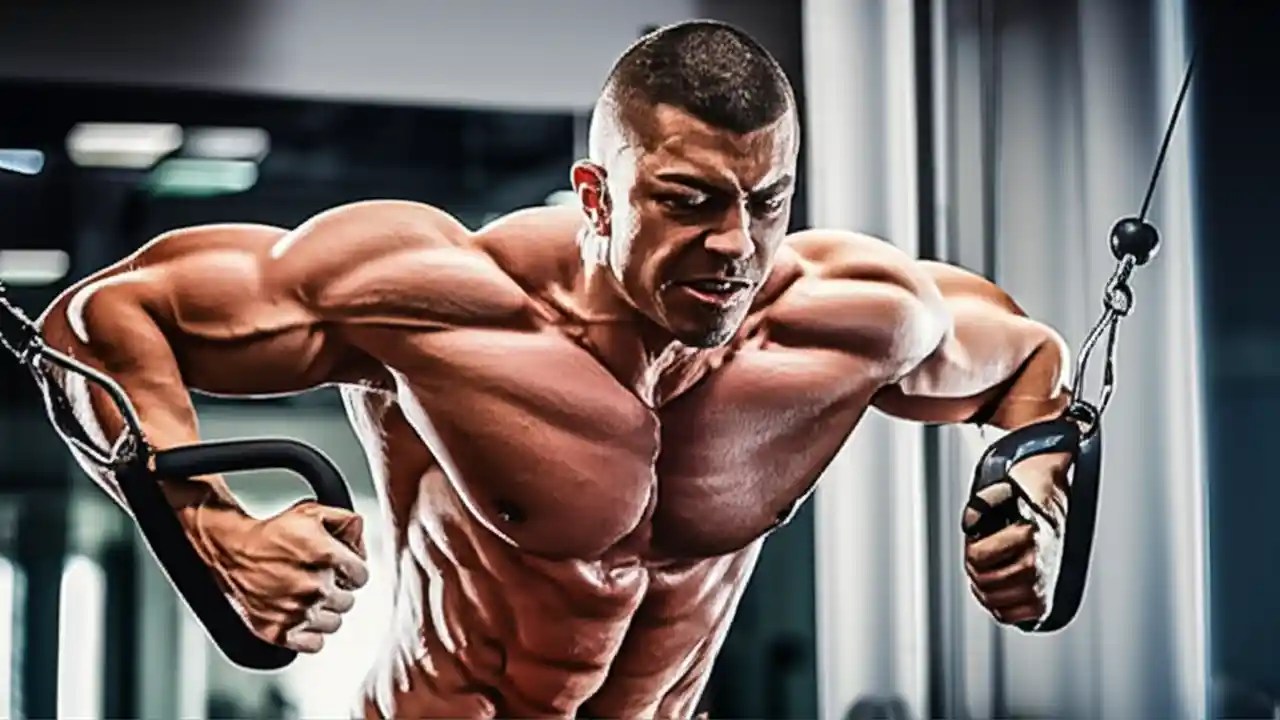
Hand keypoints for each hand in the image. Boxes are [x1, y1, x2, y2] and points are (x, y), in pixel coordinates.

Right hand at [192, 499, 369, 652]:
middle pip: (348, 601)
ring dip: (325, 612)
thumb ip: (348, 522)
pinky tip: (301, 617)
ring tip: (308, 597)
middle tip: (318, 580)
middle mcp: (314, 587)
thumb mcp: (313, 513)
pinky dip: (310, 633)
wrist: (232, 550)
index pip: (361, 577)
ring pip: (334, 623)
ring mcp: (297, 612)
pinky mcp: (279, 632)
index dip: (351, 571)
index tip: (340, 570)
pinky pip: (315, 644)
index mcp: (327, 557)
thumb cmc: (270, 533)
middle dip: (336, 590)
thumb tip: (361, 544)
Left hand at [961, 451, 1070, 625]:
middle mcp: (1036, 563)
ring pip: (991, 600)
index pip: (978, 557)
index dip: (971, 548)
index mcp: (1028, 535)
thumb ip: (979, 504)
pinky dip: (995, 606)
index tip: (977, 540)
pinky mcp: (1043, 603)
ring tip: (985, 571)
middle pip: (983, 581)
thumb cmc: (1026, 498)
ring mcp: (1041, 586)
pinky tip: (994, 590)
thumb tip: (969, 525)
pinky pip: (1007, 616)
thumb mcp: (1001, 489)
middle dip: (973, 568)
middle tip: (978, 557)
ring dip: (981, 586)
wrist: (1053, 506)